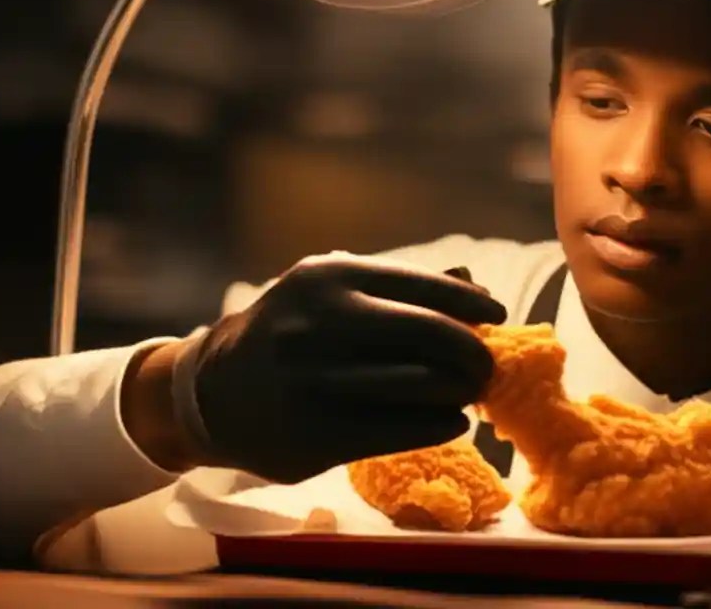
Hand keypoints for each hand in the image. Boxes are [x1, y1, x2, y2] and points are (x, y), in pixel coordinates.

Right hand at [167, 252, 505, 482]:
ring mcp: (315, 379)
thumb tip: (474, 286)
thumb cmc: (291, 333)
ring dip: (458, 392)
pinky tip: (449, 423)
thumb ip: (397, 287)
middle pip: (431, 335)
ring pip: (420, 384)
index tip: (498, 316)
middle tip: (487, 367)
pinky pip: (399, 429)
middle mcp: (322, 321)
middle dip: (472, 353)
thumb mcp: (330, 292)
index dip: (472, 303)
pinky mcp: (313, 432)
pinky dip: (437, 425)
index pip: (426, 285)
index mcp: (331, 276)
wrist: (212, 389)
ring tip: (467, 395)